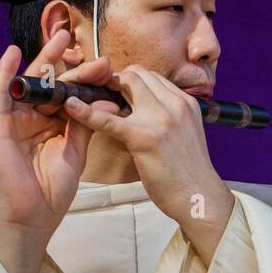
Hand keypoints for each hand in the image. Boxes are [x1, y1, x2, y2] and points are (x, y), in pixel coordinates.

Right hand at [0, 31, 116, 237]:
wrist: (33, 215)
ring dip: (42, 60)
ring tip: (58, 38)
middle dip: (68, 63)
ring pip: (29, 84)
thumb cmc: (53, 189)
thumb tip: (109, 101)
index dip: (86, 80)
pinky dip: (5, 73)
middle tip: (82, 41)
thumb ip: (87, 124)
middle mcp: (32, 118)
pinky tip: (12, 53)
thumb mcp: (76, 151)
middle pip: (50, 84)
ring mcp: (14, 120)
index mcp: (52, 124)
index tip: (108, 67)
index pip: (69, 94)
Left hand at [62, 65, 234, 263]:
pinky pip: (108, 117)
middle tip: (101, 95)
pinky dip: (86, 111)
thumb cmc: (190, 176)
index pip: (153, 77)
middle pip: (138, 74)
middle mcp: (175, 104)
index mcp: (186, 104)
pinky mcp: (143, 136)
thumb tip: (149, 116)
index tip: (118, 92)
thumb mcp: (187, 137)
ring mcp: (160, 118)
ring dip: (105, 89)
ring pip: (124, 83)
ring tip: (88, 98)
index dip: (132, 82)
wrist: (200, 198)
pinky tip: (70, 106)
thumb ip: (170, 121)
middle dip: (117, 81)